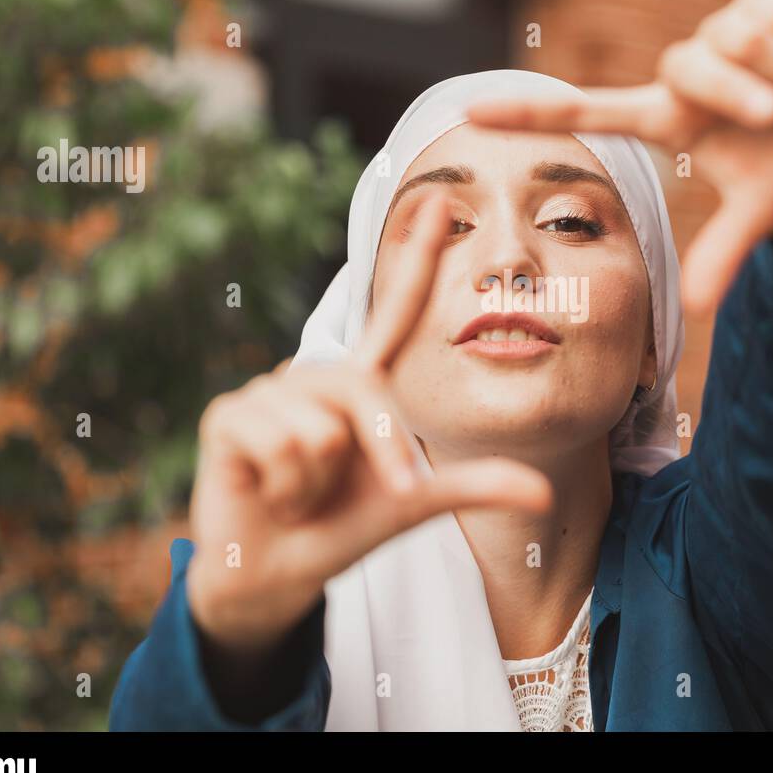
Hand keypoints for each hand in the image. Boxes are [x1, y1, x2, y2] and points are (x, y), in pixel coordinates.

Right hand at [185, 195, 552, 656]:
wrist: (278, 570)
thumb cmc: (345, 526)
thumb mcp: (415, 504)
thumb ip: (475, 487)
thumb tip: (544, 492)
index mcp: (364, 384)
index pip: (395, 312)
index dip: (417, 258)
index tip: (438, 202)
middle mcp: (317, 376)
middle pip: (366, 394)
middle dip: (372, 456)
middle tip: (337, 491)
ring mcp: (269, 390)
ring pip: (322, 430)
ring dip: (317, 481)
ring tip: (298, 490)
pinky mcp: (228, 415)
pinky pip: (281, 445)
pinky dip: (284, 486)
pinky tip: (267, 491)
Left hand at [465, 0, 772, 315]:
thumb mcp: (758, 212)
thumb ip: (722, 252)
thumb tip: (693, 311)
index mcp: (671, 122)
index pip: (588, 111)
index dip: (531, 113)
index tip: (469, 115)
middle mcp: (686, 76)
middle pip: (685, 61)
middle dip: (736, 91)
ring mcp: (723, 37)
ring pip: (732, 33)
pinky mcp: (763, 4)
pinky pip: (770, 7)